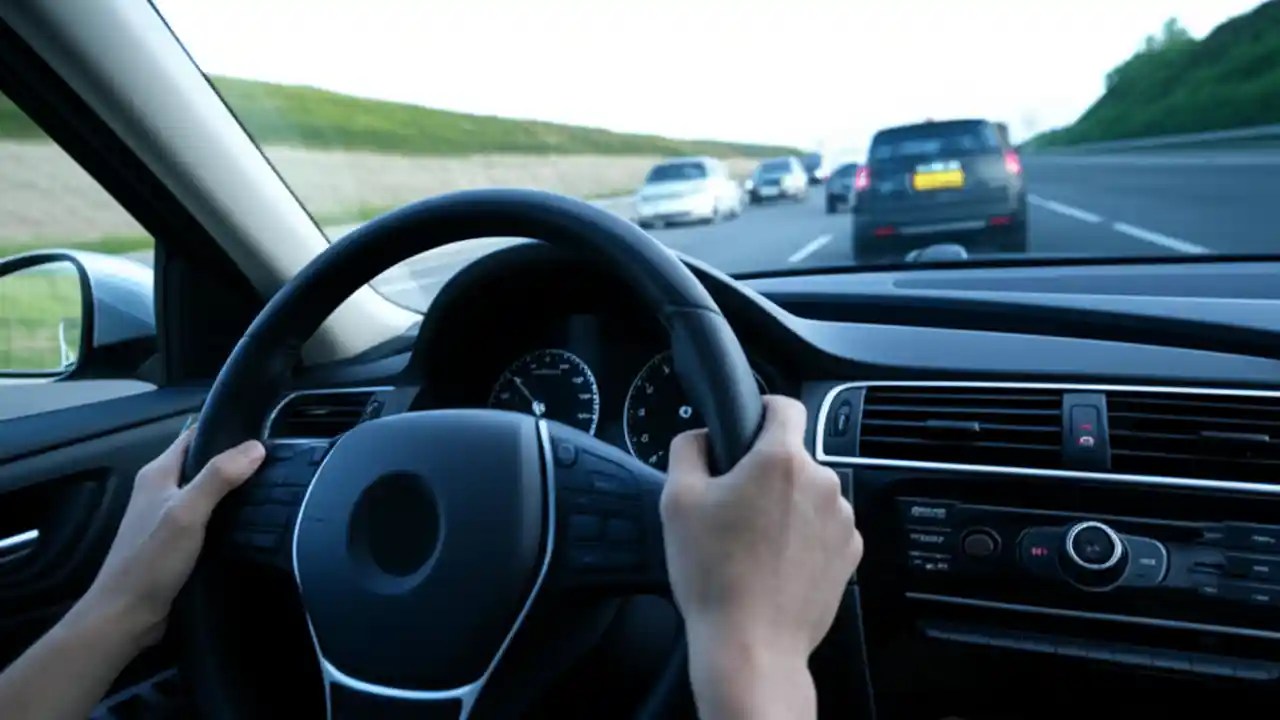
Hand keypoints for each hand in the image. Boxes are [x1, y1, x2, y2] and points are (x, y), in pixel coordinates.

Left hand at [79, 427, 264, 649]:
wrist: (127, 615)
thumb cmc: (152, 560)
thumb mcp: (187, 512)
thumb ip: (218, 477)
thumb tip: (257, 446)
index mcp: (157, 473)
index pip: (194, 436)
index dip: (225, 430)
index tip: (265, 432)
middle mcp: (161, 490)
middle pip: (204, 464)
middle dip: (237, 462)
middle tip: (279, 463)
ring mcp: (168, 517)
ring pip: (209, 492)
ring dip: (235, 491)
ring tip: (275, 488)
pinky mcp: (177, 542)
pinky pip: (209, 518)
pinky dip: (230, 516)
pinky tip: (254, 521)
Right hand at [661, 395, 862, 717]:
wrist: (751, 645)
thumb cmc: (713, 575)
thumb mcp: (677, 500)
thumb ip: (688, 449)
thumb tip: (703, 437)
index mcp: (781, 460)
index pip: (784, 405)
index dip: (762, 409)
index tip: (747, 427)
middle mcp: (822, 482)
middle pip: (793, 457)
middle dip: (765, 472)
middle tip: (732, 506)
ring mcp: (842, 520)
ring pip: (809, 494)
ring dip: (786, 506)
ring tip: (752, 543)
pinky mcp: (850, 553)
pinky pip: (824, 528)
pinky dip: (803, 537)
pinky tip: (774, 563)